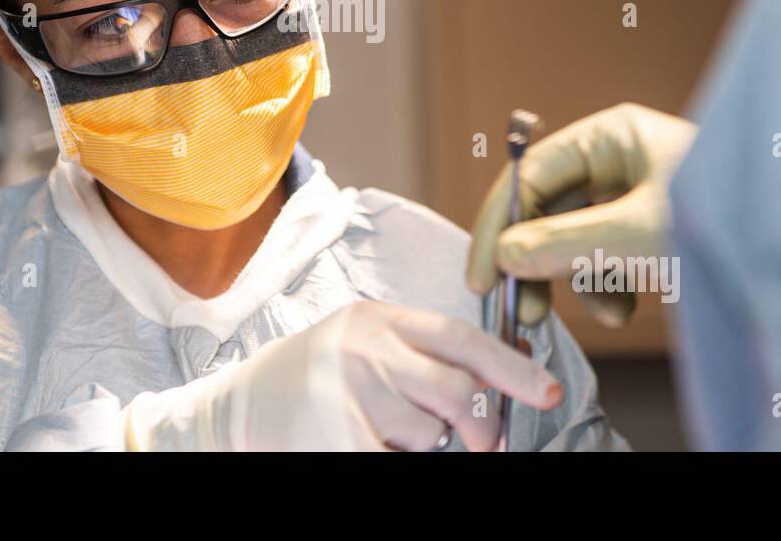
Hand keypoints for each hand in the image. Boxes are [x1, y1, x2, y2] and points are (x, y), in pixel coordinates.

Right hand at [128, 300, 563, 451]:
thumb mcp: (364, 346)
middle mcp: (367, 347)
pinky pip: (400, 461)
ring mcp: (351, 391)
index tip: (548, 392)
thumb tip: (497, 387)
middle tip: (480, 446)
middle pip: (459, 390)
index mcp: (379, 319)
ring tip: (379, 432)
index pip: (462, 338)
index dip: (512, 368)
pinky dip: (397, 458)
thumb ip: (421, 355)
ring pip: (430, 436)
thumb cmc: (310, 382)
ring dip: (420, 448)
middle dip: (482, 428)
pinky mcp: (340, 437)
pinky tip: (369, 444)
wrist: (232, 410)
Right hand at [465, 103, 696, 327]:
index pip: (532, 172)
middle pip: (549, 208)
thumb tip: (504, 254)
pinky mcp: (652, 233)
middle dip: (533, 260)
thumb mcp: (636, 234)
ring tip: (585, 315)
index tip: (482, 271)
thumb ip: (563, 244)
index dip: (500, 221)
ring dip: (573, 280)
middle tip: (515, 306)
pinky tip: (624, 308)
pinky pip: (606, 258)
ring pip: (575, 239)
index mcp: (613, 135)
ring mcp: (636, 196)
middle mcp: (620, 159)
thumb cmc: (730, 219)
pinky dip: (606, 287)